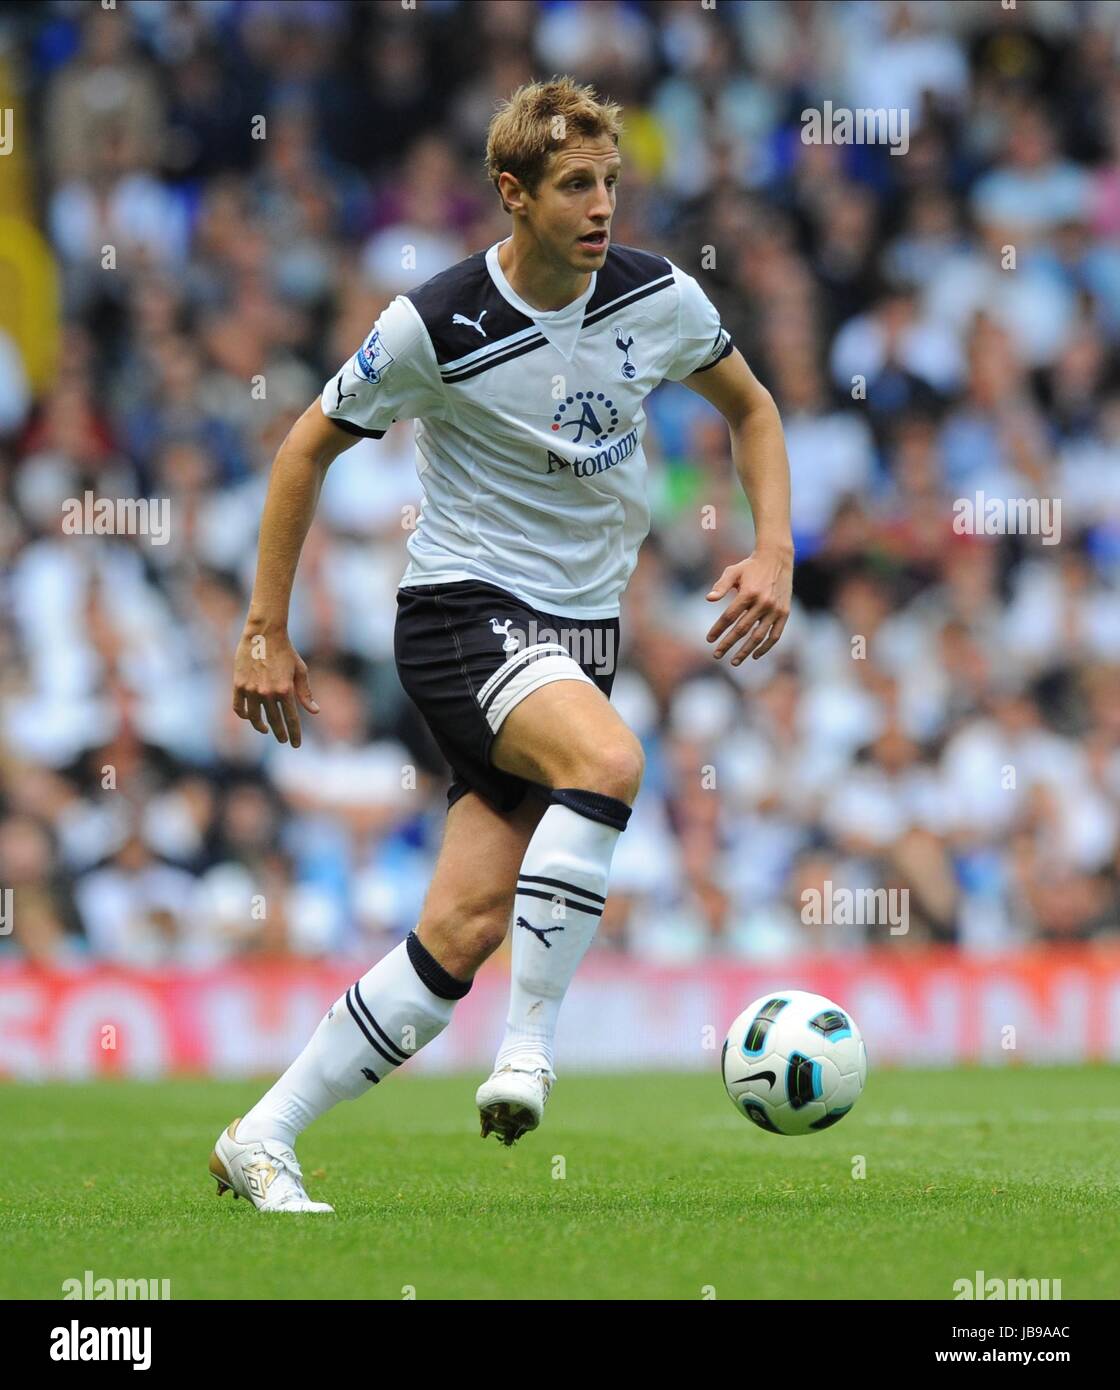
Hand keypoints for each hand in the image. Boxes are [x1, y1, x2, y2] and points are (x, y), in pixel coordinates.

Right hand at [232, 627, 318, 745]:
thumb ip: (305, 693)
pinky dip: (244, 715)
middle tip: (283, 740)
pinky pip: (239, 707)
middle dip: (280, 733)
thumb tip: (315, 711)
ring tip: (266, 730)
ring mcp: (251, 689)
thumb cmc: (286, 651)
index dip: (294, 733)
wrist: (264, 634)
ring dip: (261, 726)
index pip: (292, 719)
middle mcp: (268, 693)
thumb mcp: (300, 671)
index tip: (295, 744)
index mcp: (285, 690)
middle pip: (274, 721)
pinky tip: (250, 718)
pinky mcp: (238, 684)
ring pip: (254, 717)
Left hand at [705, 548, 791, 663]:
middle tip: (716, 655)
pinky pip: (775, 635)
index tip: (709, 639)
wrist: (777, 559)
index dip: (718, 629)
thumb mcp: (733, 572)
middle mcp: (763, 603)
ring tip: (734, 661)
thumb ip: (721, 586)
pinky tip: (755, 655)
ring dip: (745, 651)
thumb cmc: (750, 566)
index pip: (729, 617)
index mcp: (748, 593)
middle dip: (728, 644)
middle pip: (742, 629)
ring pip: (758, 636)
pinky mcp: (784, 613)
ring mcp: (775, 609)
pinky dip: (765, 647)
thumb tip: (709, 599)